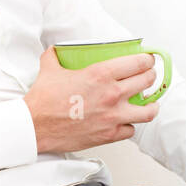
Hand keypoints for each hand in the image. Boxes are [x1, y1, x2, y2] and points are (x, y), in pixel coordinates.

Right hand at [23, 46, 160, 154]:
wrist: (35, 126)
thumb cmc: (43, 101)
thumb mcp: (49, 69)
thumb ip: (56, 56)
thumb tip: (56, 50)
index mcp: (101, 74)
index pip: (139, 62)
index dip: (147, 59)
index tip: (147, 60)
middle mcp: (112, 94)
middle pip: (147, 81)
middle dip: (149, 76)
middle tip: (146, 76)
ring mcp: (113, 116)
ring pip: (149, 110)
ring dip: (150, 105)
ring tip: (147, 103)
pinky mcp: (109, 134)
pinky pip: (131, 130)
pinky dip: (129, 126)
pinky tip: (124, 122)